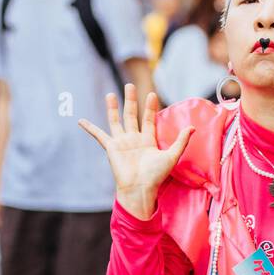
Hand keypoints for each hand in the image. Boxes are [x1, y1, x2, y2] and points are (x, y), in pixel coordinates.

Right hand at [78, 83, 193, 221]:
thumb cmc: (156, 176)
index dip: (150, 107)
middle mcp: (134, 139)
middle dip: (131, 100)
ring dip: (113, 108)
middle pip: (132, 115)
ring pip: (116, 121)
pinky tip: (81, 121)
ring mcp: (121, 143)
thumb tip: (193, 127)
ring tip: (111, 94)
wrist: (140, 188)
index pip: (149, 120)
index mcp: (148, 141)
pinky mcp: (111, 147)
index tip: (152, 94)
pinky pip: (98, 135)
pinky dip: (90, 128)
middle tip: (130, 85)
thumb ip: (181, 141)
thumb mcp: (172, 156)